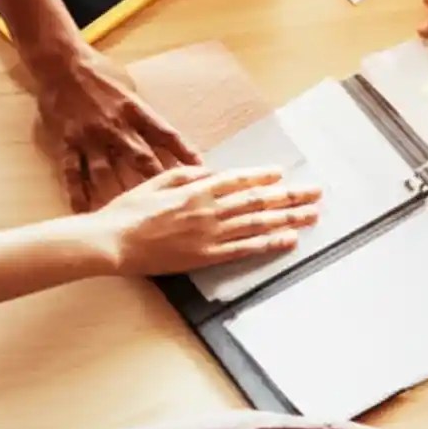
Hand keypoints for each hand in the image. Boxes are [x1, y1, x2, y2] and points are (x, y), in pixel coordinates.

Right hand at [36, 45, 202, 212]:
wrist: (60, 62)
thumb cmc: (99, 71)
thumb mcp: (129, 86)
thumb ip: (143, 112)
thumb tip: (161, 133)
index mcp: (135, 110)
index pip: (167, 135)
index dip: (186, 153)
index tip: (203, 171)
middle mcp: (115, 127)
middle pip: (141, 159)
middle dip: (159, 183)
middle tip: (173, 208)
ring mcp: (90, 137)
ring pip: (106, 173)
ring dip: (119, 195)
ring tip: (130, 221)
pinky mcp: (68, 143)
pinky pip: (73, 173)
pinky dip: (77, 194)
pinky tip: (83, 212)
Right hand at [86, 164, 320, 275]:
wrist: (112, 241)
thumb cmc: (128, 211)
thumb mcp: (157, 182)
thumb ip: (187, 175)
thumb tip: (210, 172)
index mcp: (196, 188)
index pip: (238, 179)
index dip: (263, 177)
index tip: (282, 175)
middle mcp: (209, 209)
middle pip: (257, 200)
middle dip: (289, 196)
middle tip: (315, 193)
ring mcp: (209, 234)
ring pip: (257, 223)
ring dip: (288, 219)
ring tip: (312, 216)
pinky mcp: (206, 256)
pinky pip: (244, 249)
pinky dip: (268, 244)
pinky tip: (288, 241)